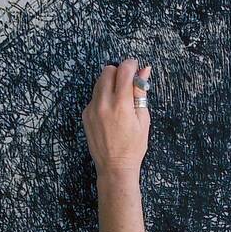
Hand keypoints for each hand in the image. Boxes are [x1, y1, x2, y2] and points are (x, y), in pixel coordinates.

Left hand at [82, 58, 151, 177]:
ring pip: (99, 82)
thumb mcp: (143, 119)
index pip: (123, 70)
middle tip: (128, 84)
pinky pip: (94, 96)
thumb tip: (144, 71)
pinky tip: (111, 112)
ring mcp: (92, 108)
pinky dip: (103, 97)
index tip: (136, 67)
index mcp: (121, 104)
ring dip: (110, 83)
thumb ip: (141, 93)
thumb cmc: (133, 146)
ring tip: (120, 99)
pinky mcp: (86, 114)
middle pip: (108, 71)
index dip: (131, 65)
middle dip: (119, 72)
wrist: (115, 166)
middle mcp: (103, 103)